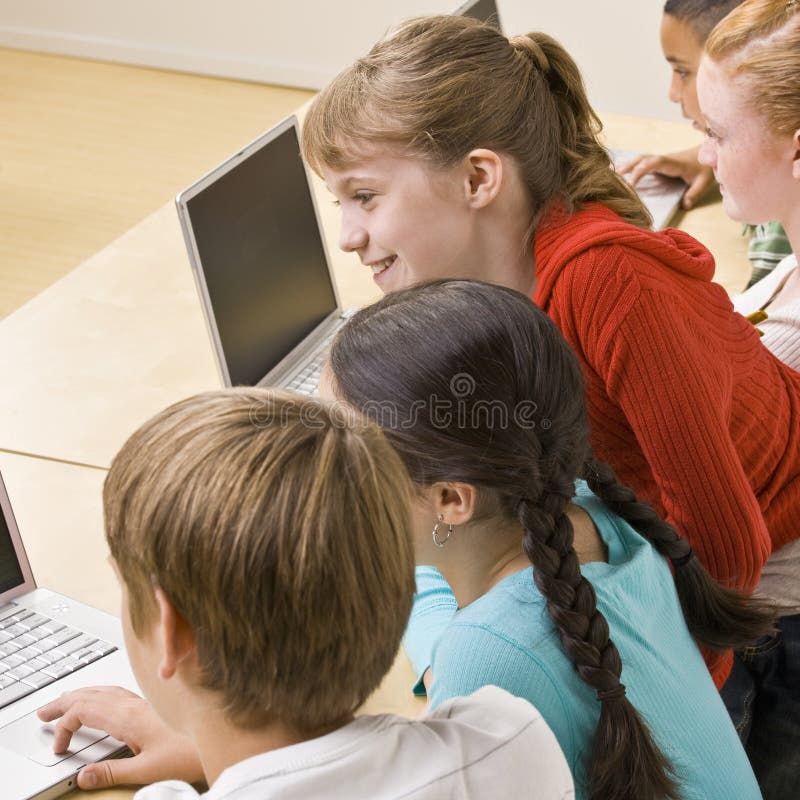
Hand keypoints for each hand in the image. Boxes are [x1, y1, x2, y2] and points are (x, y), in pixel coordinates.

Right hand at [37, 686, 203, 789]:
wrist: (222, 736)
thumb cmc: (190, 752)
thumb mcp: (147, 770)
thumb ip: (113, 772)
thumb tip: (83, 775)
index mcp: (129, 716)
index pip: (84, 710)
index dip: (64, 726)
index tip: (59, 747)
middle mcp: (135, 704)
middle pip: (92, 694)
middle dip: (64, 702)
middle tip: (43, 713)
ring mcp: (144, 702)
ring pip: (105, 690)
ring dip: (81, 695)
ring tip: (64, 702)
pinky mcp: (153, 705)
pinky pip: (118, 692)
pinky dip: (100, 694)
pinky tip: (102, 700)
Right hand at [616, 146, 715, 209]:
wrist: (711, 151)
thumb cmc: (705, 166)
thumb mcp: (703, 181)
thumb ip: (694, 193)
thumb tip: (684, 206)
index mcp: (673, 163)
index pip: (653, 163)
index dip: (640, 170)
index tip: (631, 183)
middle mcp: (664, 160)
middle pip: (643, 158)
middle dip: (629, 167)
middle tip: (615, 177)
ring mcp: (661, 160)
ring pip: (641, 159)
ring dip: (628, 165)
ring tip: (613, 174)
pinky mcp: (660, 163)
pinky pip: (643, 162)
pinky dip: (632, 166)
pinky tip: (622, 172)